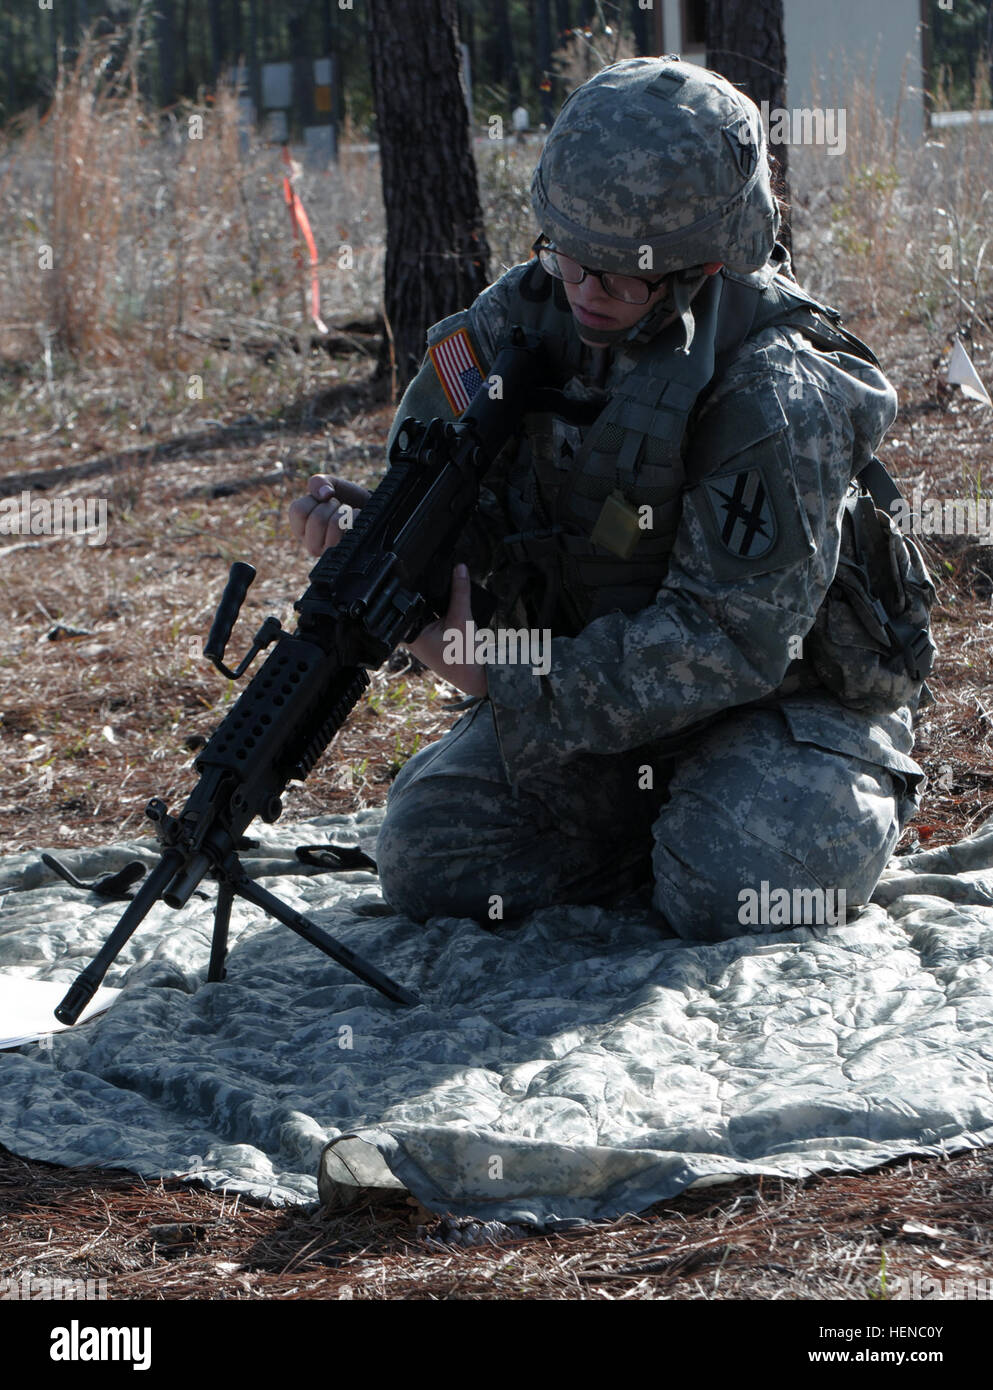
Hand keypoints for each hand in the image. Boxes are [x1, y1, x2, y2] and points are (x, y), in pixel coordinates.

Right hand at [288, 474, 370, 556]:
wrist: (369, 510)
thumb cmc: (345, 499)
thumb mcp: (329, 485)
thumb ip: (319, 482)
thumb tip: (325, 494)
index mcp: (300, 529)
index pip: (298, 511)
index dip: (313, 499)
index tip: (322, 501)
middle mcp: (311, 544)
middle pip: (317, 519)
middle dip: (332, 505)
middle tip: (338, 507)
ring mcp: (330, 552)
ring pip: (334, 524)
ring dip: (344, 511)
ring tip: (346, 514)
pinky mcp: (347, 553)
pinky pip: (350, 530)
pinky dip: (356, 516)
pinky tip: (357, 519)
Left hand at [406, 564, 487, 697]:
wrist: (478, 678)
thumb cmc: (464, 658)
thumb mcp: (462, 618)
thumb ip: (460, 591)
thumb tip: (459, 569)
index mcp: (412, 634)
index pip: (410, 603)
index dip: (419, 587)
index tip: (428, 574)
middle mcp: (415, 638)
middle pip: (421, 606)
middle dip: (433, 595)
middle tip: (445, 584)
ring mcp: (425, 640)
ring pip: (430, 613)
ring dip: (441, 604)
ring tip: (452, 601)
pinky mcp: (437, 641)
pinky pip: (438, 621)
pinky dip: (447, 614)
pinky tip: (456, 610)